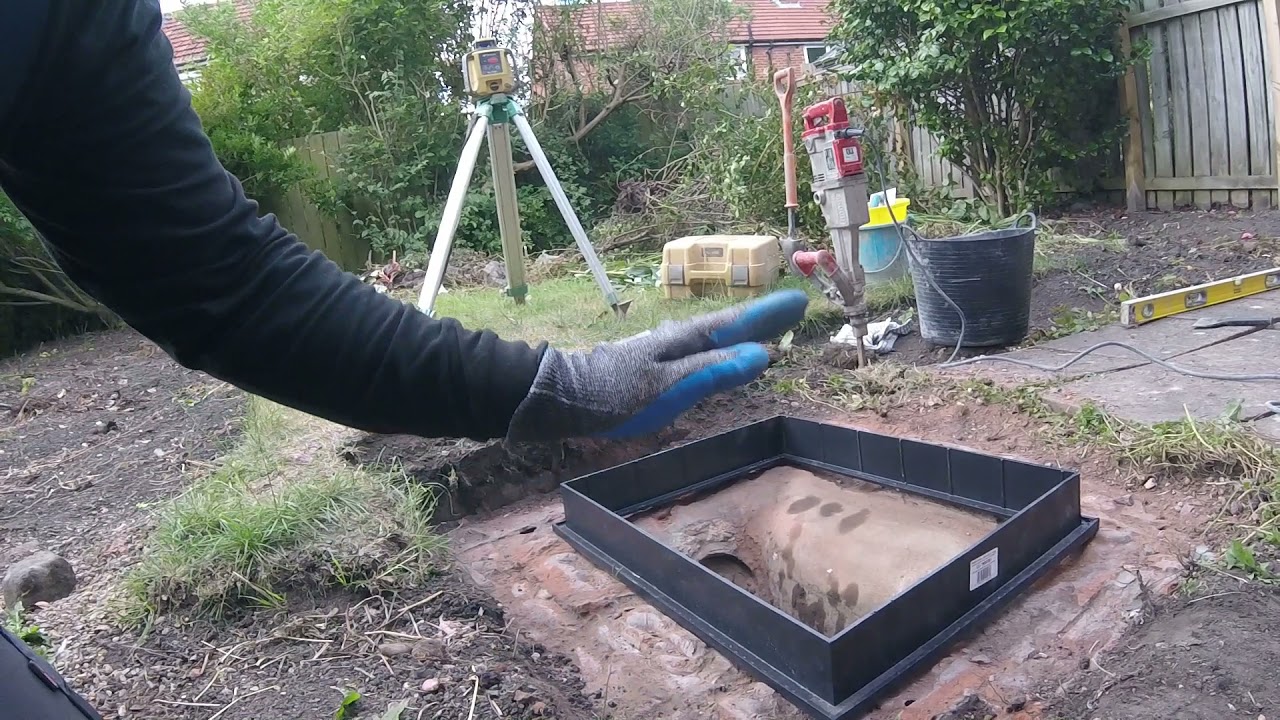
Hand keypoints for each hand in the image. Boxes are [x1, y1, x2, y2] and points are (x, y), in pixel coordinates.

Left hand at [506, 289, 808, 442]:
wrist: (562, 399)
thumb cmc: (613, 395)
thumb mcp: (667, 388)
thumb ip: (712, 372)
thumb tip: (761, 356)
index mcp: (684, 341)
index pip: (736, 325)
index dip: (768, 315)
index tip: (800, 301)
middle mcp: (676, 339)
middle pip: (728, 327)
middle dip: (761, 318)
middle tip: (793, 310)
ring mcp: (663, 352)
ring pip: (712, 338)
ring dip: (742, 332)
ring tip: (767, 330)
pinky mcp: (651, 366)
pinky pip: (698, 352)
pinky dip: (719, 349)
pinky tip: (717, 357)